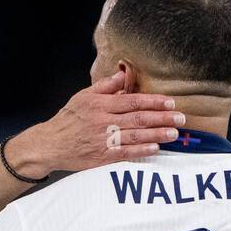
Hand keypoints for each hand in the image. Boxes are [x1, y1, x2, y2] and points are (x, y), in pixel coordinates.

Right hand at [5, 71, 184, 178]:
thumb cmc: (69, 119)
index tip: (170, 102)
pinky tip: (155, 148)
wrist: (50, 144)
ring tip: (174, 133)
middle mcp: (103, 121)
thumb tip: (124, 74)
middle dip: (162, 118)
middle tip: (181, 118)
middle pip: (138, 118)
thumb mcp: (84, 96)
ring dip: (157, 134)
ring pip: (135, 136)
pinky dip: (141, 150)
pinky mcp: (101, 157)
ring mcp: (103, 140)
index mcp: (101, 104)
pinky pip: (125, 153)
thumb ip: (106, 86)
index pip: (132, 101)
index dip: (153, 102)